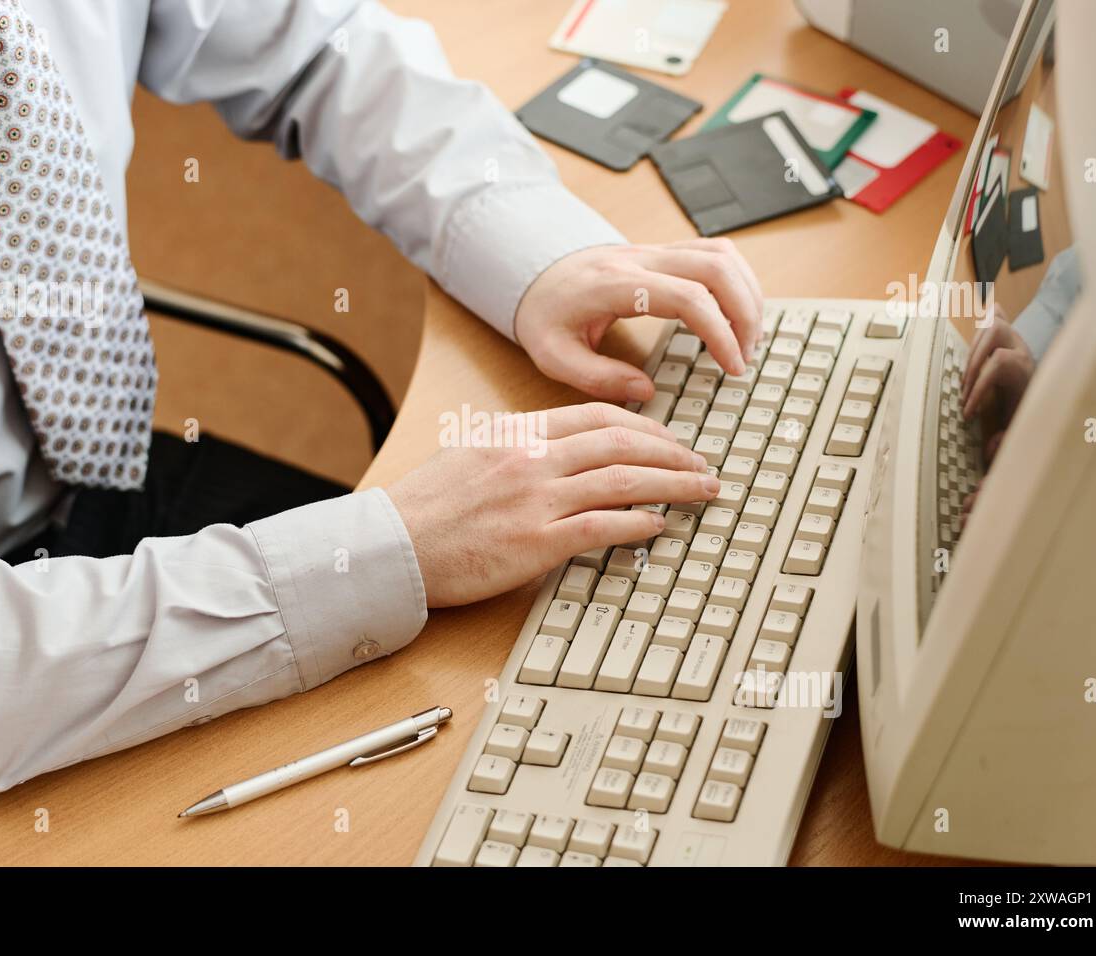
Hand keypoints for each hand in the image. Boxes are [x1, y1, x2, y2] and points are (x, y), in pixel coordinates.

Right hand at [386, 403, 717, 606]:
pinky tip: (659, 524)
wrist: (392, 545)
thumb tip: (561, 450)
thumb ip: (517, 446)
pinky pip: (603, 525)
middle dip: (673, 453)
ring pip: (624, 479)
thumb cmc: (426, 506)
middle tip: (703, 465)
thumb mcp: (470, 453)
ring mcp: (536, 499)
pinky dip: (638, 521)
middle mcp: (532, 458)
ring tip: (701, 490)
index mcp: (517, 432)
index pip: (597, 416)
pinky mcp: (536, 541)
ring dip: (672, 484)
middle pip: (622, 442)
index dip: (646, 426)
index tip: (671, 440)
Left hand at [514, 239, 764, 403]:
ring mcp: (654, 251)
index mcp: (615, 283)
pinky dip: (737, 280)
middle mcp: (640, 259)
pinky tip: (737, 313)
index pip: (687, 296)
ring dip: (746, 294)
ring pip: (721, 254)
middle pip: (716, 267)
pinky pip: (714, 253)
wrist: (532, 275)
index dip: (720, 331)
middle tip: (745, 356)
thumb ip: (597, 377)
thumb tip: (646, 392)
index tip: (732, 366)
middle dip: (744, 313)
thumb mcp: (553, 355)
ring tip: (748, 338)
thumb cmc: (545, 315)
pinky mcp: (663, 253)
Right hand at [961, 312, 1034, 438]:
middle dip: (973, 361)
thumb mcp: (1021, 431)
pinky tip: (985, 313)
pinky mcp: (1010, 338)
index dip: (979, 384)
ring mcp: (1016, 341)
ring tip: (965, 371)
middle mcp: (1023, 351)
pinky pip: (999, 317)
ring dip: (974, 345)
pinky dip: (990, 315)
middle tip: (963, 389)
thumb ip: (1007, 441)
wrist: (1055, 405)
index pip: (999, 363)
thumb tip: (989, 448)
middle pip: (995, 333)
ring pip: (994, 324)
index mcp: (1027, 371)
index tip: (966, 412)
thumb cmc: (1031, 416)